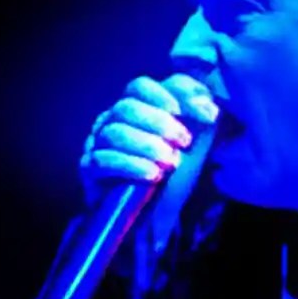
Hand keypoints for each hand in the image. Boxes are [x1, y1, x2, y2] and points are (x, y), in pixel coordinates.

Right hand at [79, 75, 218, 205]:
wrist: (151, 211)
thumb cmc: (171, 169)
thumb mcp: (193, 141)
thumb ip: (201, 118)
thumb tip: (208, 106)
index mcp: (134, 106)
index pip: (140, 87)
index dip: (162, 94)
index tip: (183, 111)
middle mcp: (111, 120)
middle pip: (126, 107)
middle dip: (158, 122)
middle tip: (184, 141)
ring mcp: (97, 143)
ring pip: (114, 133)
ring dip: (146, 145)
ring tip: (170, 162)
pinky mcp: (89, 168)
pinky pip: (103, 161)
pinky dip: (131, 166)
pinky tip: (153, 175)